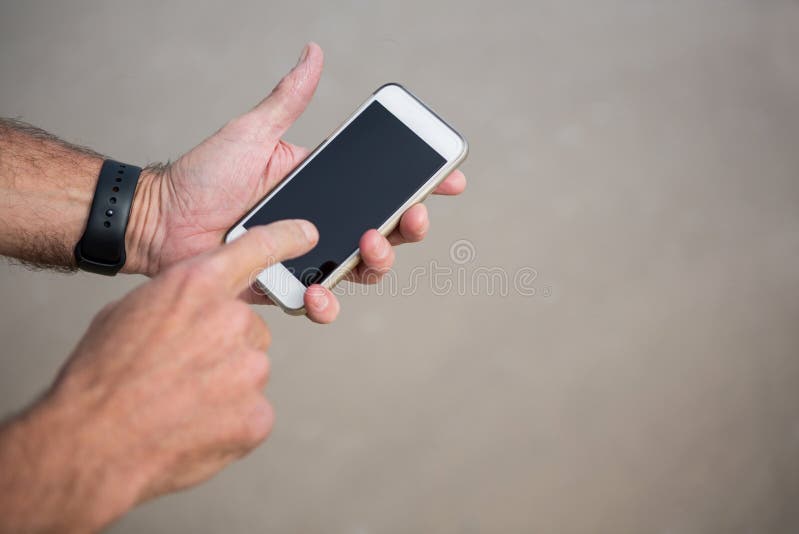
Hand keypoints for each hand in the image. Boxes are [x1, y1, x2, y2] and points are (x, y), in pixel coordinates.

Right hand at [0, 220, 316, 532]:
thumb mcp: (129, 312)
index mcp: (198, 285)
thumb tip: (196, 310)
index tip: (306, 234)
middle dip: (225, 345)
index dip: (285, 238)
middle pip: (249, 327)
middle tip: (184, 368)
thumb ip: (177, 300)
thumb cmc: (101, 376)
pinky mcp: (258, 414)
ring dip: (226, 382)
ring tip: (181, 399)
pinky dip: (231, 418)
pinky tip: (196, 423)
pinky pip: (253, 408)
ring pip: (250, 368)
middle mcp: (232, 320)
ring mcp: (250, 368)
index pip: (257, 248)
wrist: (92, 442)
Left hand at [124, 42, 465, 322]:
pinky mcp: (288, 288)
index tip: (450, 179)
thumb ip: (289, 100)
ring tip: (368, 245)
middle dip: (410, 226)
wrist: (159, 221)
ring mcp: (308, 257)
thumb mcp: (253, 132)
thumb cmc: (202, 174)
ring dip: (379, 261)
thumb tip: (314, 53)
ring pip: (364, 269)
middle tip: (411, 215)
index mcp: (323, 185)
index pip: (383, 185)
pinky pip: (321, 302)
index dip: (422, 185)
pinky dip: (327, 304)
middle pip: (387, 232)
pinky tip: (319, 292)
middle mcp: (323, 222)